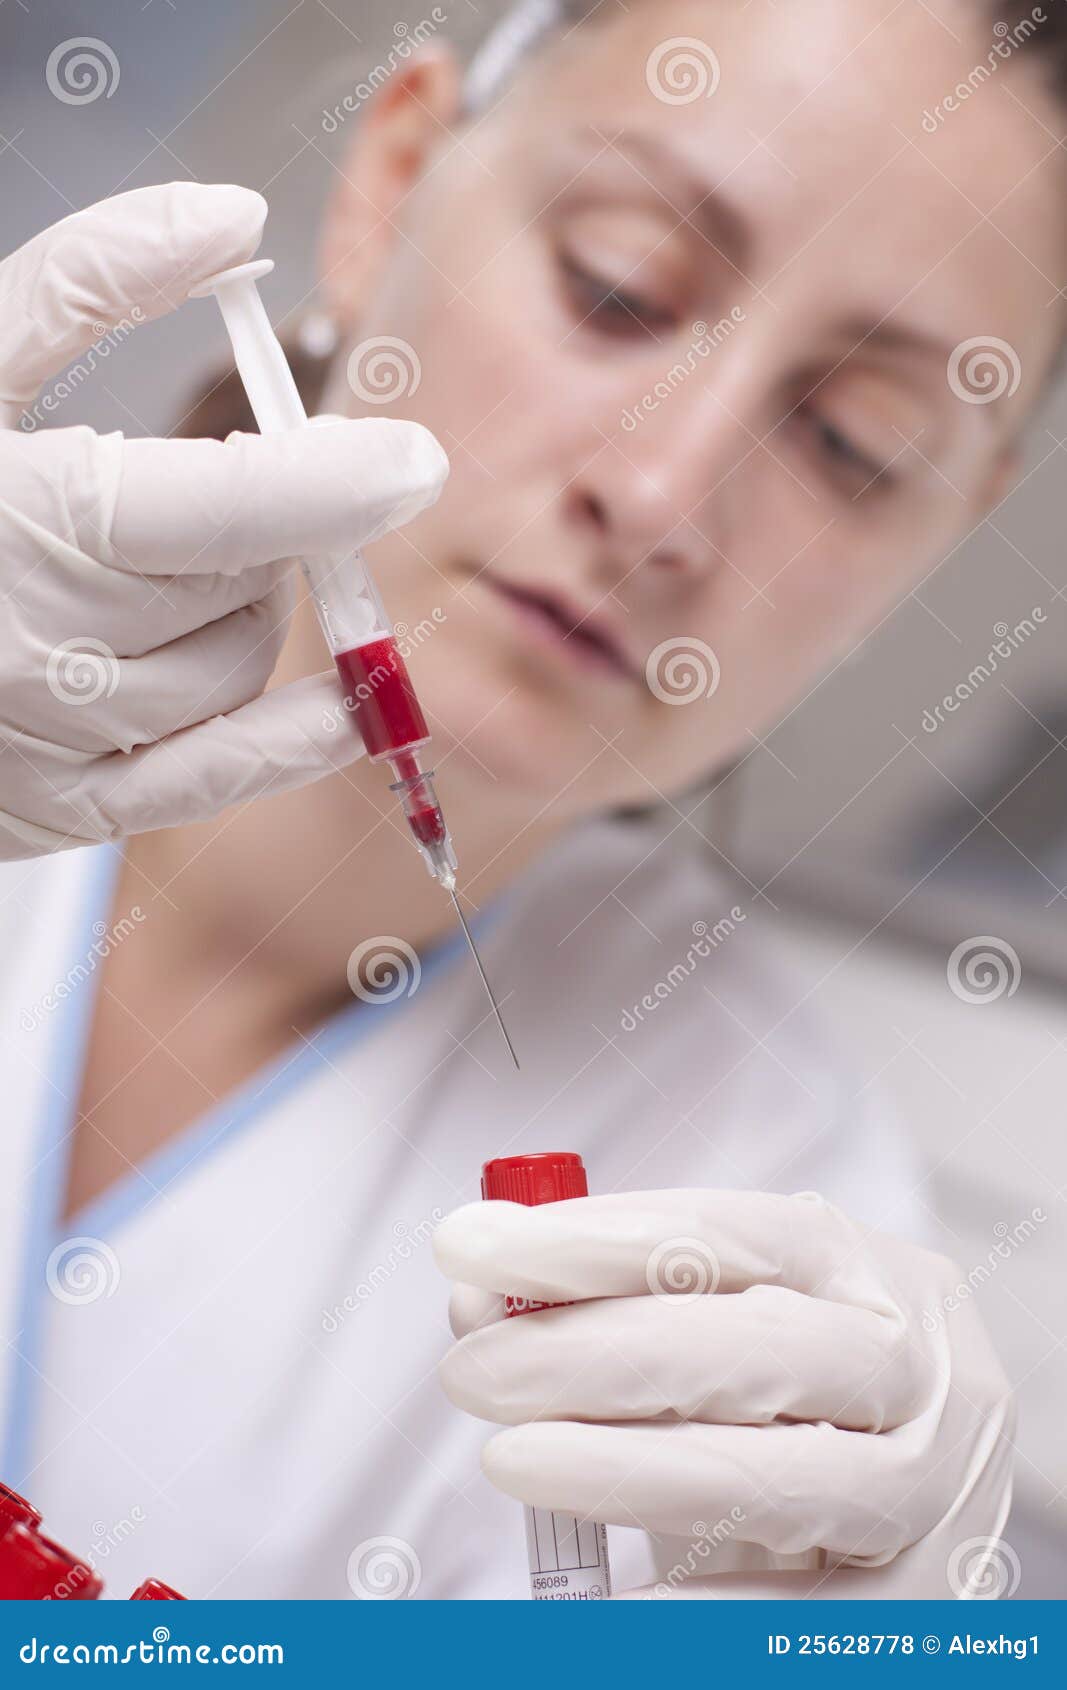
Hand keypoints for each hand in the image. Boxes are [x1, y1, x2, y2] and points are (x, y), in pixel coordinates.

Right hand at [0, 183, 447, 857]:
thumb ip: (92, 278)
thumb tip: (235, 220)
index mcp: (32, 522)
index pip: (232, 511)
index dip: (337, 484)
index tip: (414, 460)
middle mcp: (53, 650)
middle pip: (248, 584)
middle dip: (269, 524)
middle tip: (227, 487)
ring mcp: (60, 742)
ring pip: (239, 667)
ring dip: (248, 603)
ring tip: (180, 561)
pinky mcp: (65, 808)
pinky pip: (219, 780)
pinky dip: (298, 738)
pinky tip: (351, 704)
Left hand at [435, 1189, 1014, 1598]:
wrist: (911, 1514)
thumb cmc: (790, 1403)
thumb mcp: (719, 1334)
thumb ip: (611, 1311)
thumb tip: (479, 1304)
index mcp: (863, 1269)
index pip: (727, 1233)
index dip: (591, 1238)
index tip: (469, 1248)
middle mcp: (917, 1367)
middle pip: (755, 1348)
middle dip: (597, 1352)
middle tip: (475, 1369)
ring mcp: (933, 1488)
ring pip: (782, 1478)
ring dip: (631, 1471)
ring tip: (513, 1463)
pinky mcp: (926, 1603)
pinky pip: (796, 1619)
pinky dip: (692, 1611)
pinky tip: (602, 1608)